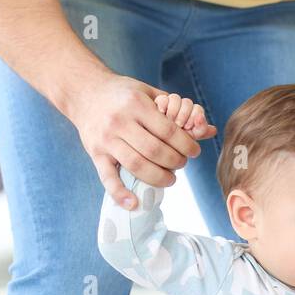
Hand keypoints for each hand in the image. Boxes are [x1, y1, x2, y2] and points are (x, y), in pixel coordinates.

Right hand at [71, 75, 219, 209]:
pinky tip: (134, 204)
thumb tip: (209, 129)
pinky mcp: (95, 153)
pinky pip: (108, 178)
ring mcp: (106, 139)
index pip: (168, 131)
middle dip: (175, 162)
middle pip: (155, 151)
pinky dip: (120, 194)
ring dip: (158, 178)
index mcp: (136, 104)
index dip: (185, 144)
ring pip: (136, 165)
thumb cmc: (123, 93)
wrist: (84, 91)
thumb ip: (177, 110)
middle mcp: (120, 122)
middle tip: (182, 164)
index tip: (194, 152)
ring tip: (170, 180)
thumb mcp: (149, 93)